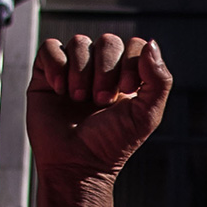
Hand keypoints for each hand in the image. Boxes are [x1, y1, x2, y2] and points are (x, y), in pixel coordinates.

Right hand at [27, 33, 170, 190]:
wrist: (76, 165)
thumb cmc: (110, 145)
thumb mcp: (146, 115)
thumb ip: (159, 80)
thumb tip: (151, 44)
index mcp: (126, 76)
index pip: (133, 45)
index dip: (130, 62)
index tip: (125, 90)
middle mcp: (100, 69)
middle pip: (107, 41)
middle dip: (106, 71)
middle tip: (101, 100)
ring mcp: (73, 70)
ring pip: (79, 43)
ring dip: (81, 72)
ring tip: (80, 99)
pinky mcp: (47, 75)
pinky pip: (51, 48)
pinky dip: (56, 66)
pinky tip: (60, 90)